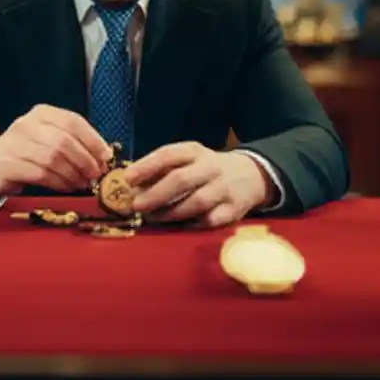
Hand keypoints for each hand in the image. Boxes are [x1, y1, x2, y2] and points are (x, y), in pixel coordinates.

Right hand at [0, 104, 111, 198]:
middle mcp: (28, 124)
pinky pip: (41, 174)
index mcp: (42, 113)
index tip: (106, 157)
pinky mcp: (9, 164)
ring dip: (73, 174)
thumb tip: (104, 157)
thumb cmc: (28, 151)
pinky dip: (59, 183)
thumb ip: (74, 143)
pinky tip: (66, 187)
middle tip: (95, 175)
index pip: (73, 121)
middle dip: (85, 161)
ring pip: (53, 159)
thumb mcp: (49, 138)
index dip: (93, 140)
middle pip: (64, 141)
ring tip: (81, 183)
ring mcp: (16, 143)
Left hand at [123, 142, 273, 227]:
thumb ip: (162, 170)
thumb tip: (132, 187)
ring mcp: (223, 189)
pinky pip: (210, 220)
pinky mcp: (232, 210)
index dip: (146, 167)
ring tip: (152, 218)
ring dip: (170, 213)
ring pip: (195, 202)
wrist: (251, 175)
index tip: (128, 179)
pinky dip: (192, 225)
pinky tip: (178, 227)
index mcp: (194, 151)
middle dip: (155, 194)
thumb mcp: (188, 160)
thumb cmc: (206, 170)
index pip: (169, 155)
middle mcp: (210, 167)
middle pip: (181, 180)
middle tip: (136, 205)